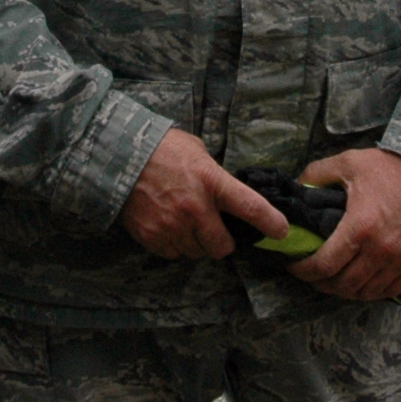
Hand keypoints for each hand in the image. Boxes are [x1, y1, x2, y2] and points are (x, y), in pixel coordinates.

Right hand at [120, 128, 286, 261]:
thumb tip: (226, 194)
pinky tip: (166, 226)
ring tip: (184, 223)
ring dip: (195, 243)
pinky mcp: (152, 236)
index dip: (271, 223)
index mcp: (212, 181)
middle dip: (221, 242)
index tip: (282, 232)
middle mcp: (195, 207)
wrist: (118, 154)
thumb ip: (215, 175)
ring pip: (196, 252)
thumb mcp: (197, 152)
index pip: (250, 207)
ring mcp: (172, 224)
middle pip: (222, 246)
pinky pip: (173, 254)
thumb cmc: (161, 147)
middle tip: (214, 230)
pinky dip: (173, 244)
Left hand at [288, 148, 400, 301]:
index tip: (295, 267)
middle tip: (312, 275)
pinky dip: (373, 292)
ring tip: (335, 281)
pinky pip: (391, 291)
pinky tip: (363, 283)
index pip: (324, 265)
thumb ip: (318, 173)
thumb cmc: (391, 167)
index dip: (304, 271)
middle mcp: (380, 250)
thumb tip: (298, 186)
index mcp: (360, 227)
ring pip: (366, 292)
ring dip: (346, 291)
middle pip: (343, 285)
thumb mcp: (349, 162)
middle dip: (321, 284)